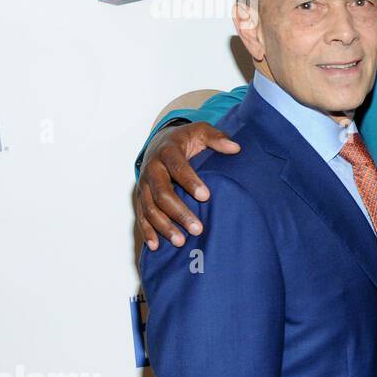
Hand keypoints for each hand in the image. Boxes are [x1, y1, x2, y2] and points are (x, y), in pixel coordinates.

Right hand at [135, 122, 240, 249]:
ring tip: (181, 241)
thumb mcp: (201, 131)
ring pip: (150, 208)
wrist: (160, 141)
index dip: (190, 182)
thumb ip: (217, 138)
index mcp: (167, 152)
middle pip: (162, 194)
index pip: (177, 168)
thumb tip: (235, 147)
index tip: (206, 196)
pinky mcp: (141, 197)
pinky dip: (147, 231)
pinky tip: (155, 246)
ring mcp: (144, 185)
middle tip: (198, 228)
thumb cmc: (185, 139)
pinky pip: (141, 215)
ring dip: (164, 226)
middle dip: (179, 212)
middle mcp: (152, 169)